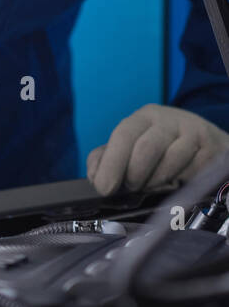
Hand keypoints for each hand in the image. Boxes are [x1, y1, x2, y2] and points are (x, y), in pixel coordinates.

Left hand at [87, 104, 228, 195]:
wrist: (208, 143)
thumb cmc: (163, 147)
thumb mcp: (133, 145)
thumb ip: (108, 158)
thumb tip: (95, 177)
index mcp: (144, 117)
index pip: (123, 135)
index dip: (111, 163)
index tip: (104, 187)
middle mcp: (168, 120)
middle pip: (145, 148)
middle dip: (134, 175)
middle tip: (131, 188)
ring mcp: (193, 133)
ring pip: (169, 163)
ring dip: (155, 182)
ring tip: (152, 185)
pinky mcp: (211, 149)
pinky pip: (191, 173)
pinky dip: (178, 183)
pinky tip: (175, 182)